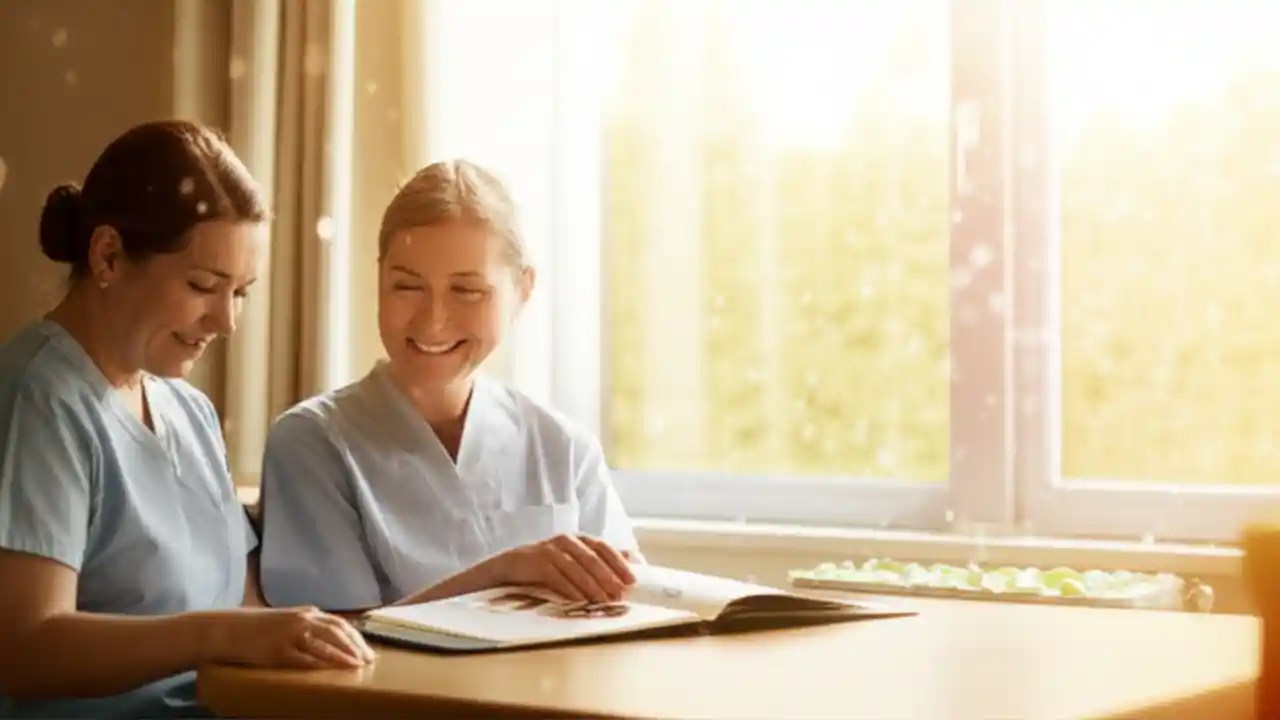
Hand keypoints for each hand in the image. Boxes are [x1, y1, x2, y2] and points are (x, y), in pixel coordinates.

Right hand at [210, 607, 375, 669]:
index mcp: (306, 613)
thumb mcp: (287, 621)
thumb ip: (309, 626)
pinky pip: (303, 659)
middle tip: (368, 661)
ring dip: (342, 656)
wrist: (227, 629)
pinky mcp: (277, 650)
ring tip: (356, 667)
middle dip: (355, 647)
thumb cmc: (258, 627)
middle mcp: (301, 620)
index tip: (368, 651)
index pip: (340, 624)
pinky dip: (319, 664)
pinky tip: (330, 671)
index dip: (356, 638)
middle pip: (337, 632)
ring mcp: (289, 635)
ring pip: (324, 645)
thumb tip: (333, 639)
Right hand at [487, 535, 636, 602]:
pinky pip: (556, 577)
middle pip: (591, 558)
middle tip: (620, 593)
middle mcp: (566, 541)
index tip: (632, 580)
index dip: (618, 563)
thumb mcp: (573, 559)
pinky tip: (579, 600)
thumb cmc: (546, 565)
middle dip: (608, 577)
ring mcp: (550, 550)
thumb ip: (598, 560)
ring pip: (576, 567)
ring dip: (591, 585)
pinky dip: (569, 589)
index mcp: (578, 539)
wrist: (510, 566)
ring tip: (604, 600)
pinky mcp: (536, 562)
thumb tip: (629, 559)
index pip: (603, 547)